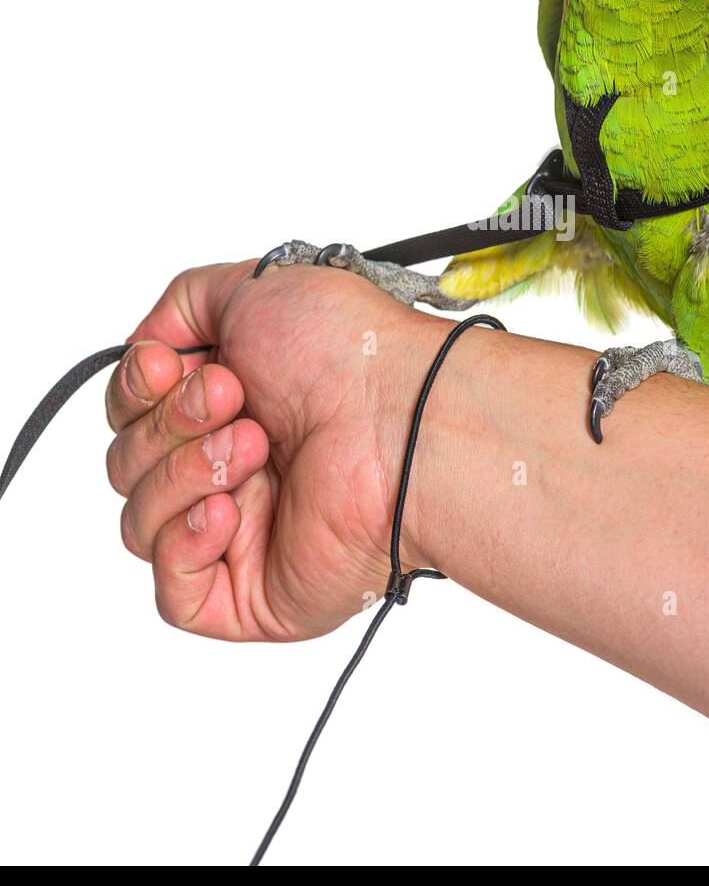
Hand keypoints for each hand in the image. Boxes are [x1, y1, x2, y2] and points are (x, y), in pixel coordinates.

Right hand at [104, 260, 447, 640]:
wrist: (402, 419)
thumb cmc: (353, 356)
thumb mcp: (253, 289)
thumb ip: (184, 304)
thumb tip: (150, 344)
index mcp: (232, 407)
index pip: (132, 416)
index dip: (137, 391)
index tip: (167, 366)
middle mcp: (234, 469)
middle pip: (129, 465)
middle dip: (169, 425)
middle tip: (234, 398)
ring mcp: (244, 533)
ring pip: (140, 524)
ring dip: (184, 474)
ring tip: (255, 447)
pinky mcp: (253, 596)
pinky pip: (174, 591)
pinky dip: (184, 544)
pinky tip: (227, 511)